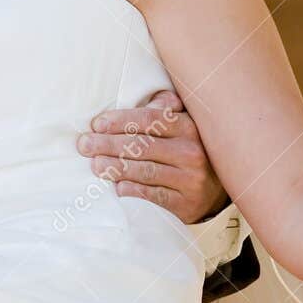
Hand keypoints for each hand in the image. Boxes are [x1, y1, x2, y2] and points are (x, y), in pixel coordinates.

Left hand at [77, 89, 228, 224]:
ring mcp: (190, 180)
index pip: (149, 120)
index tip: (97, 124)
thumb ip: (165, 109)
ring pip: (145, 171)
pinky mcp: (186, 204)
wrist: (218, 191)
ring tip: (95, 165)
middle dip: (108, 144)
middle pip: (142, 145)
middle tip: (84, 145)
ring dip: (115, 167)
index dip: (120, 121)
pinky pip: (154, 197)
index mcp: (188, 127)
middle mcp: (191, 152)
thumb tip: (143, 98)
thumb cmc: (190, 151)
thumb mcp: (184, 125)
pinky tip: (117, 187)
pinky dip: (134, 191)